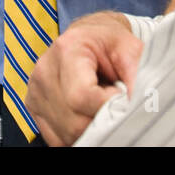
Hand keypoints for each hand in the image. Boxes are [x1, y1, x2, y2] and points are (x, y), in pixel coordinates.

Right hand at [27, 12, 141, 146]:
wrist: (90, 36)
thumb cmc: (110, 43)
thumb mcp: (131, 49)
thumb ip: (138, 76)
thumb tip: (139, 108)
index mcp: (67, 49)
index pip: (81, 96)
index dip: (106, 105)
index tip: (120, 97)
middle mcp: (45, 70)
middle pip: (74, 121)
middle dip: (101, 120)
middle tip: (113, 104)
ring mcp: (36, 90)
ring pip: (67, 134)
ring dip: (90, 128)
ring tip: (100, 106)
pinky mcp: (34, 106)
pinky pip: (57, 139)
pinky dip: (76, 135)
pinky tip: (87, 116)